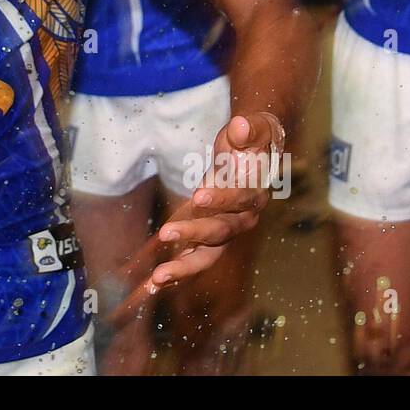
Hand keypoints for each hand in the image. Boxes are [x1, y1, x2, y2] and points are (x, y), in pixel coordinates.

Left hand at [110, 112, 281, 330]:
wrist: (255, 156)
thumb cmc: (249, 143)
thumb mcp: (253, 129)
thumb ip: (248, 130)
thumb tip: (239, 127)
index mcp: (254, 194)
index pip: (239, 199)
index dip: (221, 198)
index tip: (198, 195)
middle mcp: (243, 219)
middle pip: (221, 231)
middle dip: (194, 233)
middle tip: (166, 233)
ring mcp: (226, 233)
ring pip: (208, 255)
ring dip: (183, 267)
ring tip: (158, 277)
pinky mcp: (209, 240)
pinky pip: (195, 258)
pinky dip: (176, 271)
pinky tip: (154, 282)